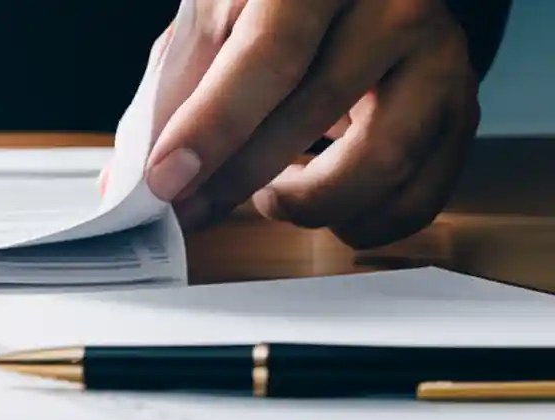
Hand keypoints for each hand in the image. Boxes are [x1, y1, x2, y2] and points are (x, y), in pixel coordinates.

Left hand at [145, 0, 479, 247]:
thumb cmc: (273, 13)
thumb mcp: (213, 25)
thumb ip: (175, 92)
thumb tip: (135, 182)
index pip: (269, 53)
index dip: (212, 126)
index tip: (167, 180)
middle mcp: (393, 3)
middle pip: (315, 108)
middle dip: (238, 177)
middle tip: (192, 208)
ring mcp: (437, 55)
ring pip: (380, 161)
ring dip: (307, 203)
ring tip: (270, 196)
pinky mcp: (461, 108)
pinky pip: (417, 196)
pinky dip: (359, 221)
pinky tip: (319, 202)